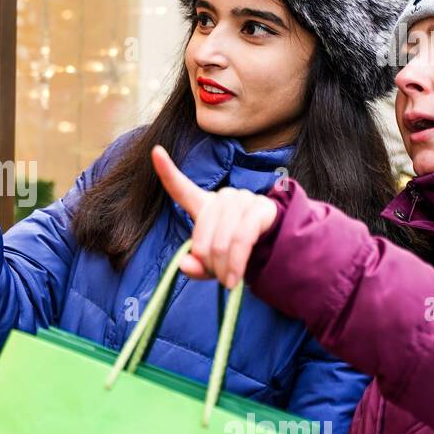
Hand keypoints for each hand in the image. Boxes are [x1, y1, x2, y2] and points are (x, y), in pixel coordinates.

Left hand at [151, 145, 278, 288]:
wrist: (277, 248)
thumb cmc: (238, 253)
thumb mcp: (213, 265)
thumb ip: (196, 267)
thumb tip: (186, 265)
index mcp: (204, 205)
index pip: (181, 188)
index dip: (167, 171)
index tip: (156, 151)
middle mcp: (222, 197)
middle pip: (202, 235)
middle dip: (207, 262)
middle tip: (217, 278)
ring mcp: (243, 199)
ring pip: (221, 241)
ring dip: (222, 268)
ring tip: (227, 281)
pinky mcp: (261, 209)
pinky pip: (241, 240)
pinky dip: (235, 264)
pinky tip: (233, 280)